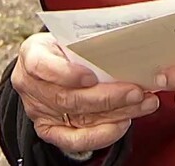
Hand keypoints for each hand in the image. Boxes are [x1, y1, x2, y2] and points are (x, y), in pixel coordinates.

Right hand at [11, 33, 159, 153]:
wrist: (50, 64)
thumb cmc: (65, 45)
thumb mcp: (69, 34)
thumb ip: (88, 41)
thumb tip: (126, 42)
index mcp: (32, 54)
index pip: (41, 65)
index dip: (65, 74)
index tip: (91, 76)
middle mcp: (31, 86)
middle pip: (68, 98)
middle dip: (107, 97)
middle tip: (136, 91)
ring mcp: (39, 111)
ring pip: (79, 118)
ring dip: (116, 113)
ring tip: (142, 104)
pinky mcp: (49, 130)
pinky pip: (76, 140)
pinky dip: (102, 134)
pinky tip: (124, 123)